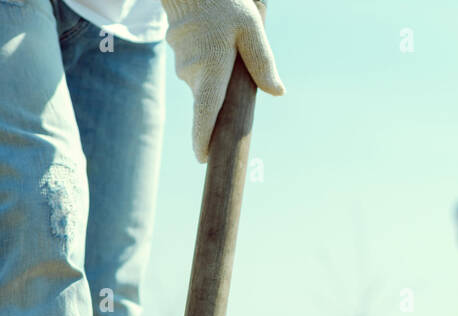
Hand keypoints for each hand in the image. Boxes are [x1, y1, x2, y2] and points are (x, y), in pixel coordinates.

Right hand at [162, 0, 284, 162]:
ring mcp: (183, 65)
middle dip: (224, 98)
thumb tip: (277, 91)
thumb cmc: (223, 2)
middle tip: (239, 73)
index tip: (204, 158)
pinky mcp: (179, 56)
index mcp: (211, 69)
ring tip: (228, 42)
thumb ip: (262, 61)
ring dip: (219, 74)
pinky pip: (199, 69)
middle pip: (210, 100)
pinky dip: (210, 62)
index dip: (203, 139)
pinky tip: (216, 39)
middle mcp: (192, 73)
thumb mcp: (251, 28)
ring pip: (206, 82)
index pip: (205, 113)